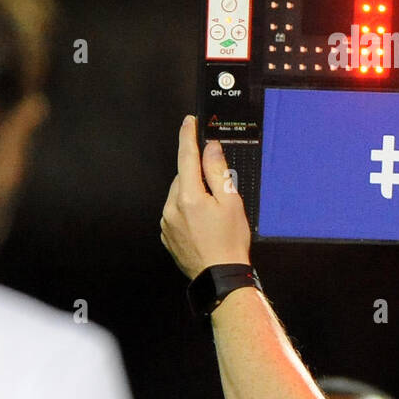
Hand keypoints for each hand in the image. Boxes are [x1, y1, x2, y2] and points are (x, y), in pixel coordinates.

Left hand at [159, 115, 251, 278]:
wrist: (220, 277)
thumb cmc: (230, 242)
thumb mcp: (231, 202)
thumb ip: (218, 171)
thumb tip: (210, 149)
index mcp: (188, 196)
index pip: (186, 156)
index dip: (188, 136)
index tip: (189, 122)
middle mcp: (172, 207)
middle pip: (183, 177)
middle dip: (198, 175)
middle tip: (218, 187)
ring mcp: (167, 222)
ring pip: (179, 195)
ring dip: (193, 194)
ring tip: (213, 212)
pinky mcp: (166, 235)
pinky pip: (175, 212)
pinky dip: (187, 210)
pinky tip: (203, 223)